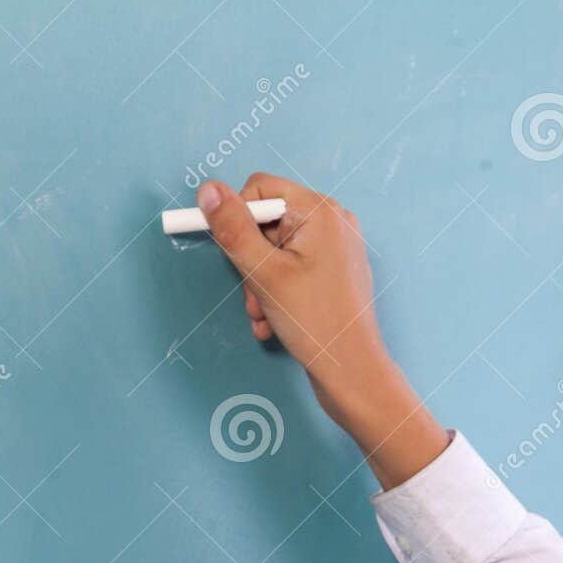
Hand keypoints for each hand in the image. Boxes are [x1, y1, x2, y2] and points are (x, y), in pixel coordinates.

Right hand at [197, 174, 386, 418]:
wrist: (353, 372)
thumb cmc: (315, 323)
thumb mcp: (263, 273)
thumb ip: (233, 229)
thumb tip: (209, 190)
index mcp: (321, 211)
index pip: (259, 189)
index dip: (237, 219)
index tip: (233, 254)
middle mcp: (333, 222)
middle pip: (267, 222)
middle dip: (250, 261)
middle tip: (253, 296)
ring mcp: (337, 247)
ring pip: (275, 250)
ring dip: (259, 283)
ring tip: (263, 315)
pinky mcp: (334, 270)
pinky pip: (293, 267)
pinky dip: (277, 292)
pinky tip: (274, 322)